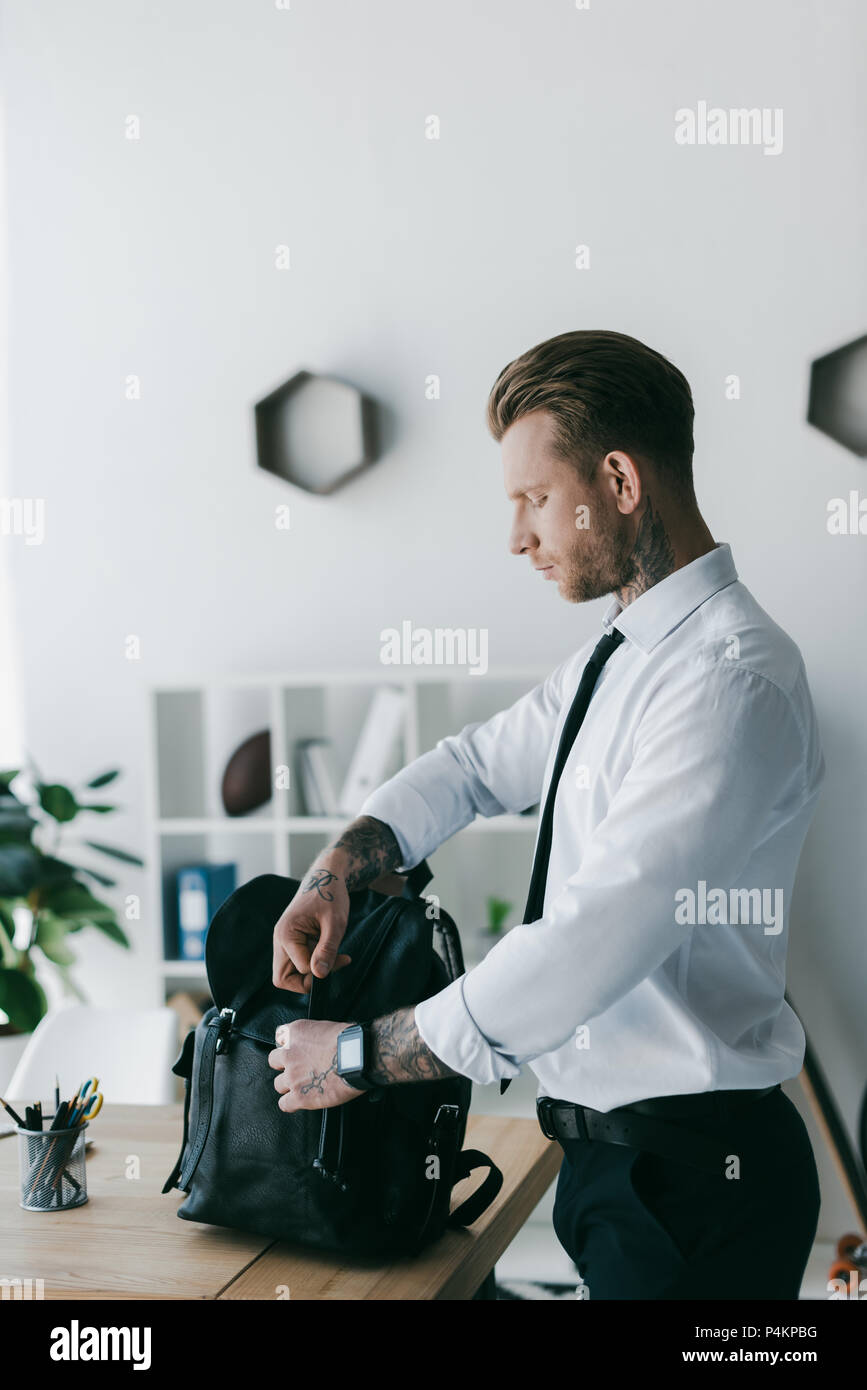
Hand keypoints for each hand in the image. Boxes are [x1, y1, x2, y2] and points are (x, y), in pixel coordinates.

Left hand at [268, 1019, 363, 1112]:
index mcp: (295, 1032)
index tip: (297, 1050)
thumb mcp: (327, 1027)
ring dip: (289, 1085)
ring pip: (278, 1084)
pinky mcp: (299, 1096)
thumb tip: (319, 1044)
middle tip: (298, 1068)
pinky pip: (284, 1104)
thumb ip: (316, 1036)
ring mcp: (291, 1076)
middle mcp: (289, 1053)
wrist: (356, 1058)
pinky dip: (290, 1104)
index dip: (289, 1046)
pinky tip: (299, 1102)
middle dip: (284, 1065)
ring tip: (302, 1086)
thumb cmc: (349, 1040)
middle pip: (274, 1061)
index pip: (280, 1038)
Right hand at [272, 861, 351, 993]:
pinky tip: (327, 950)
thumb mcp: (335, 923)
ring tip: (331, 955)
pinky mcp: (290, 942)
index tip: (343, 958)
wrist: (326, 877)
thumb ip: (327, 949)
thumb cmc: (331, 895)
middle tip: (331, 965)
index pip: (301, 969)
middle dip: (307, 981)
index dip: (323, 970)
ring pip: (288, 973)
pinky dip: (311, 962)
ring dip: (310, 971)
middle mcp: (279, 939)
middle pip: (282, 979)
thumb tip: (319, 975)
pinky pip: (296, 962)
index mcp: (286, 934)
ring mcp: (283, 941)